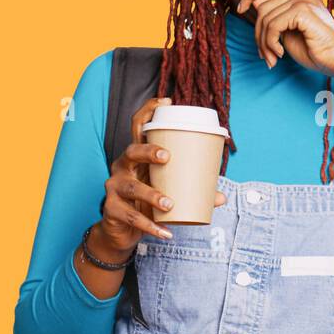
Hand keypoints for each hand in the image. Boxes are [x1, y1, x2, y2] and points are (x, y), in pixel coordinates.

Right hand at [96, 96, 225, 250]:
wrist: (123, 231)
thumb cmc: (147, 202)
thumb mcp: (167, 191)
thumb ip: (193, 191)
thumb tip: (222, 197)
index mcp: (137, 157)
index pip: (137, 127)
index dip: (148, 111)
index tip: (166, 100)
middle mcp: (122, 167)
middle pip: (131, 151)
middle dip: (148, 151)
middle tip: (167, 157)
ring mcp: (114, 188)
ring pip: (131, 187)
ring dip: (151, 195)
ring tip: (169, 204)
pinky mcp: (111, 209)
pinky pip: (132, 217)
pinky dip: (151, 227)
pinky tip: (165, 233)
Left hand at [237, 0, 333, 76]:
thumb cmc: (315, 48)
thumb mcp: (287, 29)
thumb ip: (273, 14)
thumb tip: (250, 2)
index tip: (240, 10)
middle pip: (262, 5)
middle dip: (257, 33)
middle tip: (264, 54)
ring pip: (265, 17)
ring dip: (264, 43)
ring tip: (272, 58)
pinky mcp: (303, 10)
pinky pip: (273, 25)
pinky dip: (271, 42)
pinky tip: (280, 54)